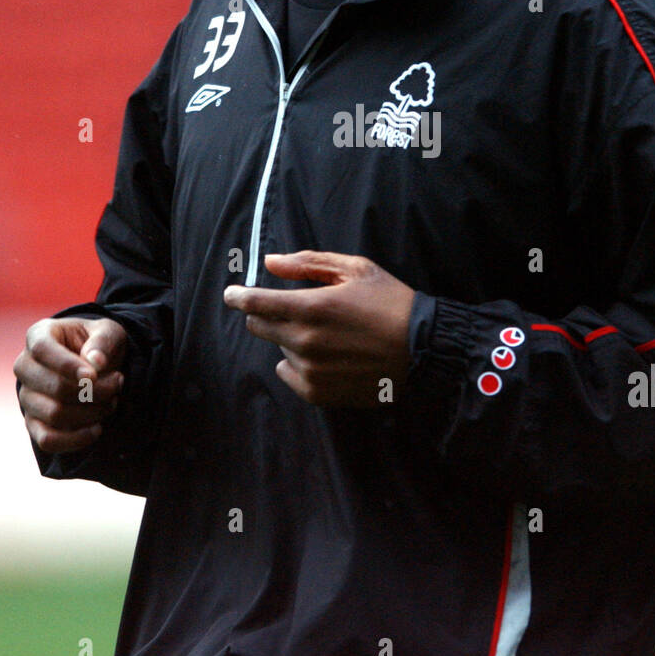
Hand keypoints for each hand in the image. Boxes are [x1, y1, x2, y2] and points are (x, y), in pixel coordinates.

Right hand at [13, 316, 126, 453]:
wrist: (96, 367)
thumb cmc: (99, 345)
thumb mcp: (109, 332)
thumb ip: (103, 341)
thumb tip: (95, 363)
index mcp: (39, 335)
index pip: (41, 349)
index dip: (67, 365)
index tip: (94, 376)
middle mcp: (25, 366)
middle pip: (54, 387)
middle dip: (94, 391)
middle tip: (117, 383)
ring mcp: (26, 396)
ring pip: (54, 414)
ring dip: (91, 412)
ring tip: (112, 401)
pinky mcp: (33, 423)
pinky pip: (47, 440)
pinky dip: (76, 439)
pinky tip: (97, 428)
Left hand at [223, 251, 415, 407]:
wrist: (423, 349)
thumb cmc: (390, 303)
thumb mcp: (356, 270)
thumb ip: (309, 264)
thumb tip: (270, 262)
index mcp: (311, 306)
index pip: (255, 303)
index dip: (238, 297)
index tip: (231, 295)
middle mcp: (304, 340)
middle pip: (258, 327)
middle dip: (266, 315)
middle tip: (294, 309)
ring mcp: (310, 370)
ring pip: (279, 349)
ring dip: (291, 339)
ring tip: (328, 334)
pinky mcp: (318, 392)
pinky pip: (289, 375)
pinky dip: (298, 365)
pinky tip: (324, 356)